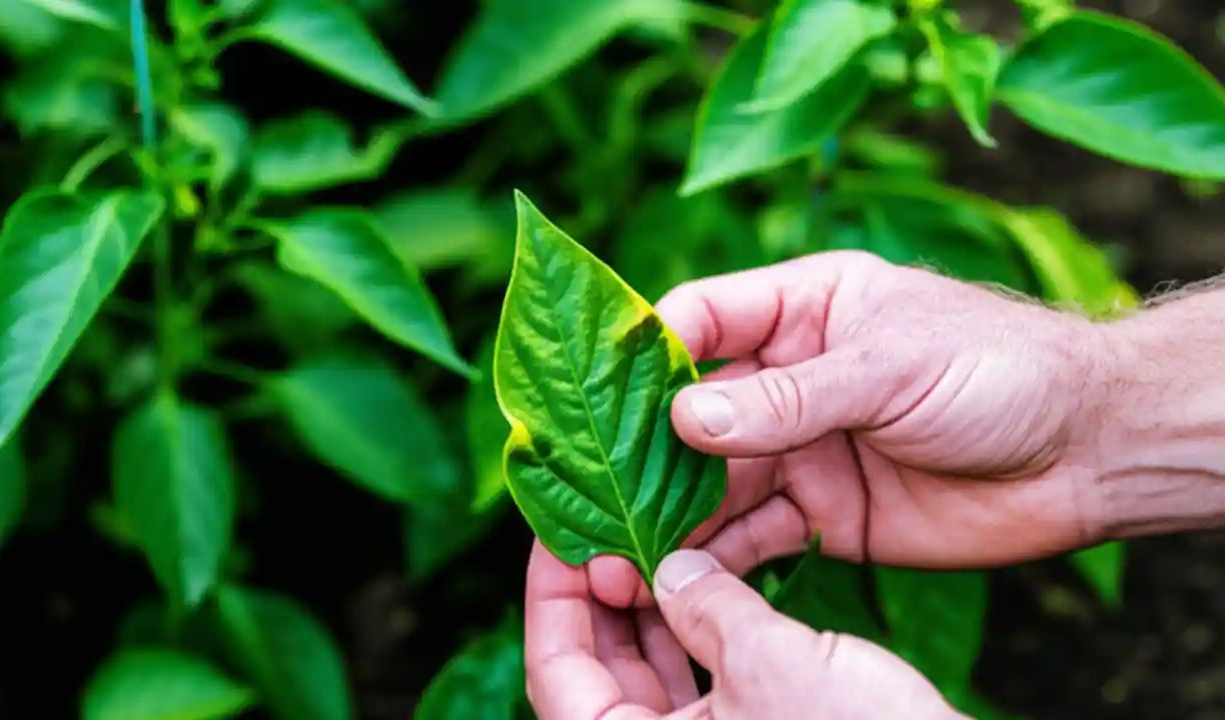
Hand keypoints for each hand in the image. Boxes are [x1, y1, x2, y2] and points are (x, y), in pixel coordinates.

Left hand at [525, 542, 960, 718]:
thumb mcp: (773, 665)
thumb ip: (707, 607)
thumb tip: (669, 570)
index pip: (554, 668)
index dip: (549, 592)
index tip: (557, 528)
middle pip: (592, 668)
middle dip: (600, 591)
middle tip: (607, 518)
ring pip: (644, 673)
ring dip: (646, 606)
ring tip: (650, 534)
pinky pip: (694, 680)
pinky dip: (692, 630)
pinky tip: (702, 575)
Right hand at [588, 251, 1114, 605]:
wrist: (1085, 452)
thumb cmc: (998, 370)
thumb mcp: (890, 366)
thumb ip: (792, 397)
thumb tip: (687, 417)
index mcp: (802, 309)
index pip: (702, 318)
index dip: (647, 350)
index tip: (596, 388)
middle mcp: (789, 378)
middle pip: (691, 409)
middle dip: (641, 447)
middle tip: (588, 483)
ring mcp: (801, 449)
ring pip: (711, 478)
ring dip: (666, 508)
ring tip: (617, 541)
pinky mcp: (821, 515)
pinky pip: (752, 535)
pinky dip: (714, 554)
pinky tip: (676, 573)